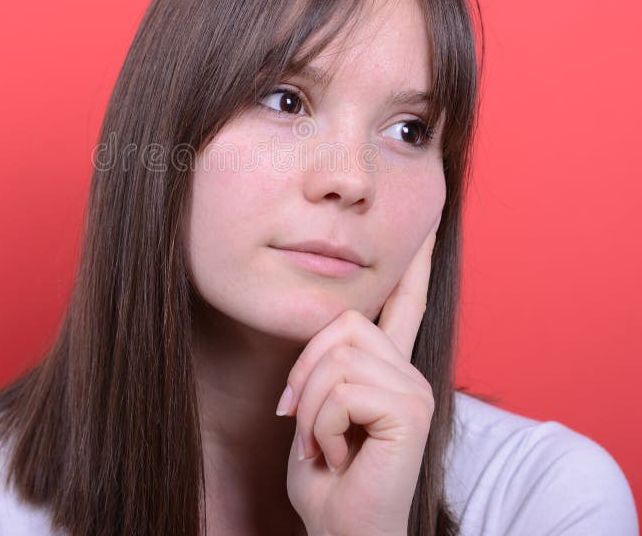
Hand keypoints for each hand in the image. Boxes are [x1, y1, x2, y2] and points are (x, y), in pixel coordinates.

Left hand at [276, 219, 440, 535]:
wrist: (342, 533)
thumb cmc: (326, 478)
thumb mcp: (314, 409)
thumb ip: (327, 367)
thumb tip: (328, 335)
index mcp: (388, 368)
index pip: (406, 303)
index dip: (417, 264)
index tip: (429, 224)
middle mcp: (408, 370)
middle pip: (342, 324)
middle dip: (305, 373)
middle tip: (300, 422)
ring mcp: (414, 387)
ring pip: (336, 357)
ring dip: (310, 408)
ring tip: (323, 445)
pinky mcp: (412, 408)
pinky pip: (342, 389)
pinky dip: (321, 426)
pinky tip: (337, 455)